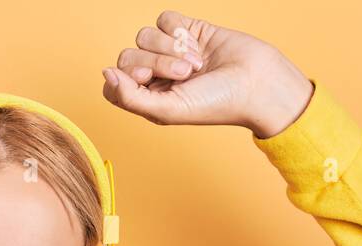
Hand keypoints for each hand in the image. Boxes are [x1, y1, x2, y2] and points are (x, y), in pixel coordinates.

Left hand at [101, 9, 314, 137]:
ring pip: (144, 35)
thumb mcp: (167, 110)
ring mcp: (169, 51)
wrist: (255, 82)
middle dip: (157, 62)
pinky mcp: (185, 29)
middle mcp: (155, 75)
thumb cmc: (215, 103)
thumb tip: (106, 73)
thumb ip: (129, 98)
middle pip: (128, 56)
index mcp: (147, 99)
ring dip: (172, 48)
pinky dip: (180, 30)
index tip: (148, 82)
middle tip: (186, 75)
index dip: (125, 78)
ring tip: (197, 63)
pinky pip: (164, 19)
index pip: (113, 83)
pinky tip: (198, 45)